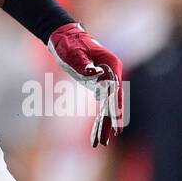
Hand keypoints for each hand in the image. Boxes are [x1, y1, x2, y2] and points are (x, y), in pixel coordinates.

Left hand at [48, 22, 123, 146]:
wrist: (64, 36)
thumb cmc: (69, 42)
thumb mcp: (74, 52)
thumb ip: (84, 63)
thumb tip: (95, 73)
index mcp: (111, 65)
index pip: (116, 91)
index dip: (116, 108)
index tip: (117, 124)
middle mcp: (112, 75)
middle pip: (113, 103)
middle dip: (108, 123)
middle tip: (105, 142)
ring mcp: (106, 82)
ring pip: (107, 108)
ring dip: (104, 126)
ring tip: (99, 144)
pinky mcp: (97, 87)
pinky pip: (101, 107)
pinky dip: (99, 120)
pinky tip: (97, 134)